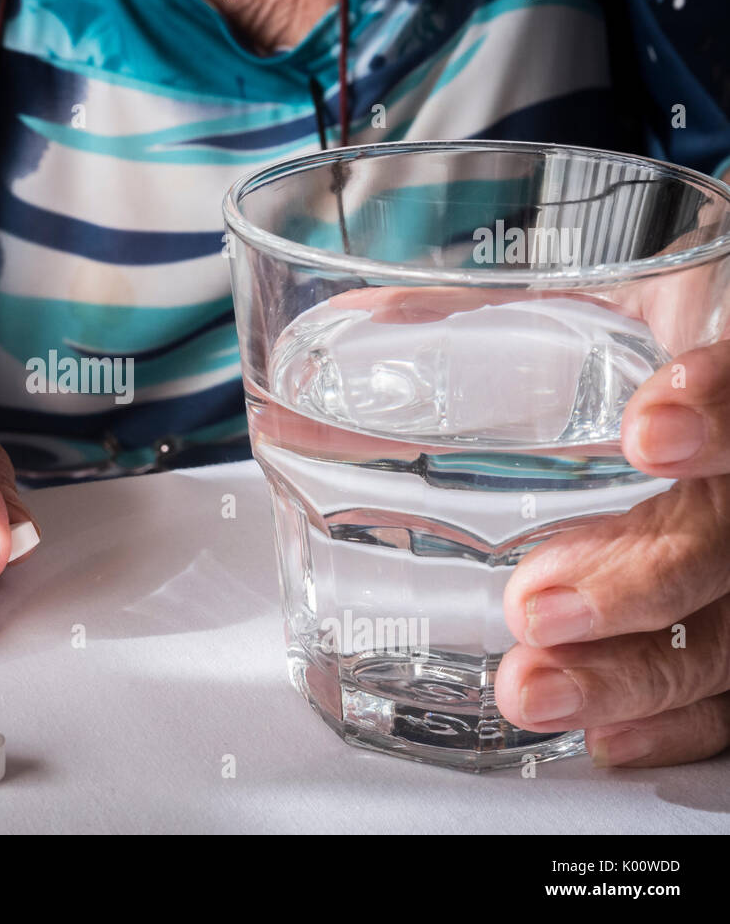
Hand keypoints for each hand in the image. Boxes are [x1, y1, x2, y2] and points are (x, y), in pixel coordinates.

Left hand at [496, 340, 729, 766]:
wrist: (680, 393)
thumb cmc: (623, 342)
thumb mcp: (569, 309)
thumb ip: (472, 318)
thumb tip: (351, 324)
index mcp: (714, 371)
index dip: (719, 408)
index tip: (651, 434)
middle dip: (643, 577)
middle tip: (538, 604)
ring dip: (637, 672)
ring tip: (536, 688)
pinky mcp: (722, 612)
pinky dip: (676, 721)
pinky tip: (605, 734)